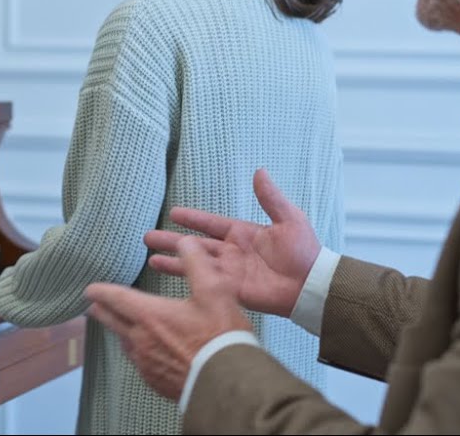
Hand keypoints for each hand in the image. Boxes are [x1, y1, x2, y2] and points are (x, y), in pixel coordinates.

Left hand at [85, 237, 252, 401]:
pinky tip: (145, 354)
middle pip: (113, 322)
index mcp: (149, 315)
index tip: (89, 289)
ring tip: (120, 326)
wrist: (227, 385)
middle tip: (93, 306)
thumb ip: (197, 263)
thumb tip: (186, 242)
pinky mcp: (155, 382)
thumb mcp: (214, 292)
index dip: (101, 291)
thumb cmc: (221, 337)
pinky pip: (139, 363)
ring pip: (125, 344)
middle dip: (102, 311)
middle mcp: (140, 340)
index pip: (115, 299)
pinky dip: (137, 353)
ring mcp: (146, 364)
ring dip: (120, 332)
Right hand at [144, 168, 320, 316]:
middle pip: (194, 244)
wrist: (311, 284)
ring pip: (192, 263)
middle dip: (171, 240)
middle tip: (148, 236)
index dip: (193, 219)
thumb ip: (270, 198)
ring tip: (149, 257)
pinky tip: (166, 274)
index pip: (211, 224)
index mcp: (243, 233)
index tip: (174, 212)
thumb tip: (259, 171)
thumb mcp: (289, 219)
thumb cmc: (304, 251)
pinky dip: (183, 277)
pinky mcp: (228, 289)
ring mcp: (228, 271)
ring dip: (171, 260)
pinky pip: (201, 281)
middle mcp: (231, 252)